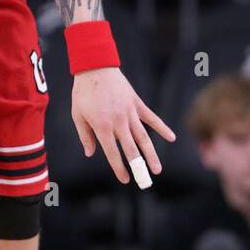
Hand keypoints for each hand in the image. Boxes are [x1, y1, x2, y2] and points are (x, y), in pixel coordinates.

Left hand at [71, 67, 175, 184]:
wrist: (95, 67)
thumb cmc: (83, 92)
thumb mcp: (78, 115)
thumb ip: (85, 136)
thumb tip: (90, 154)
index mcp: (102, 126)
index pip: (112, 152)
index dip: (119, 167)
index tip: (125, 180)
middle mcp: (118, 121)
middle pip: (131, 149)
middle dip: (139, 167)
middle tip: (146, 182)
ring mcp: (130, 112)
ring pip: (143, 137)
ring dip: (151, 154)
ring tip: (157, 169)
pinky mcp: (137, 103)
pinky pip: (151, 118)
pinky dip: (162, 128)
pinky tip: (172, 138)